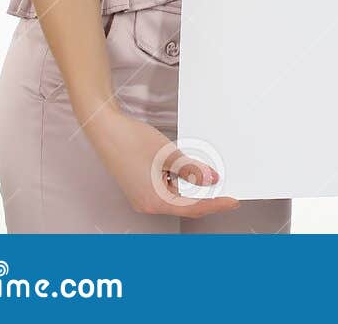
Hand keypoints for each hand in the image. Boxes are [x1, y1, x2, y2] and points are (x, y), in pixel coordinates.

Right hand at [82, 106, 240, 218]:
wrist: (106, 130)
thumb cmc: (131, 141)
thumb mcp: (169, 155)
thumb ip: (192, 170)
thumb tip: (212, 179)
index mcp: (154, 201)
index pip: (193, 208)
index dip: (215, 204)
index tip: (232, 201)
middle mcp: (147, 204)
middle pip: (185, 204)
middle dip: (203, 194)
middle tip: (221, 181)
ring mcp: (142, 196)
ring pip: (175, 195)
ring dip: (187, 182)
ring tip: (189, 164)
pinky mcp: (140, 187)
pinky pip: (165, 188)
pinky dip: (176, 178)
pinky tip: (174, 164)